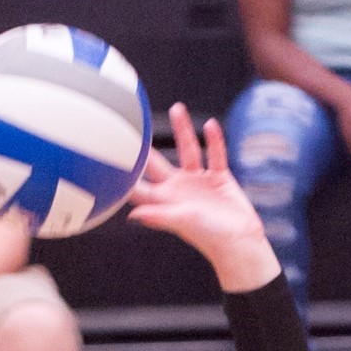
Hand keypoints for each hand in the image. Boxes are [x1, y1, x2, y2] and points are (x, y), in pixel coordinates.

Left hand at [127, 104, 279, 292]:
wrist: (239, 242)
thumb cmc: (209, 237)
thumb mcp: (182, 221)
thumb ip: (158, 215)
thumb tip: (132, 215)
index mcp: (164, 199)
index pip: (139, 184)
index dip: (125, 172)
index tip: (111, 153)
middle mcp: (178, 188)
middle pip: (158, 162)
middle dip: (146, 146)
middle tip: (135, 123)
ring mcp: (198, 182)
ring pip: (188, 150)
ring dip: (183, 130)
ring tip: (177, 108)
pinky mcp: (219, 179)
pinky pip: (215, 154)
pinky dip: (214, 140)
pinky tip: (210, 123)